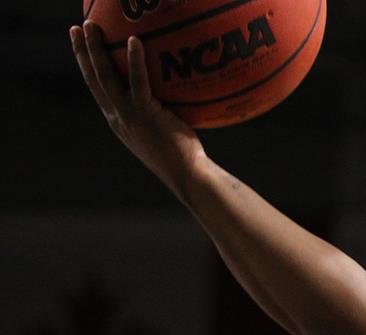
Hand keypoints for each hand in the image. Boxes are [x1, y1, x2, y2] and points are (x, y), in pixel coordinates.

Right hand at [70, 24, 205, 190]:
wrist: (187, 176)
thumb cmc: (183, 155)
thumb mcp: (162, 131)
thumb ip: (157, 112)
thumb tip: (172, 92)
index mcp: (118, 120)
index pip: (97, 89)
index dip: (86, 67)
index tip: (80, 46)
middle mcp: (117, 117)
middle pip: (93, 78)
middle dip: (82, 52)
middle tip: (76, 28)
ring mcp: (128, 116)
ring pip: (105, 77)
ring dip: (95, 49)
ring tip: (91, 26)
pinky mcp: (145, 115)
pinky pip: (138, 82)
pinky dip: (134, 61)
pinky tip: (134, 40)